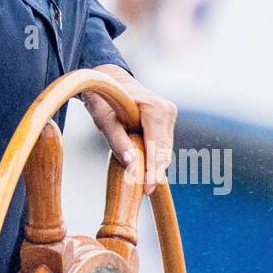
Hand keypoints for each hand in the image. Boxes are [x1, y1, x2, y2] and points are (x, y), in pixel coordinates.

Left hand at [81, 64, 176, 192]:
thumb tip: (132, 164)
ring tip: (145, 186)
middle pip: (163, 149)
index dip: (153, 168)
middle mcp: (167, 110)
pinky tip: (148, 172)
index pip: (156, 145)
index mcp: (154, 108)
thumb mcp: (105, 121)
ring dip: (156, 166)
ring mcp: (169, 114)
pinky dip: (155, 157)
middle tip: (145, 192)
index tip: (148, 188)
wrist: (108, 80)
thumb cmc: (104, 99)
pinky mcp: (166, 120)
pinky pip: (162, 144)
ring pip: (165, 148)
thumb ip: (118, 141)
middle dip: (155, 171)